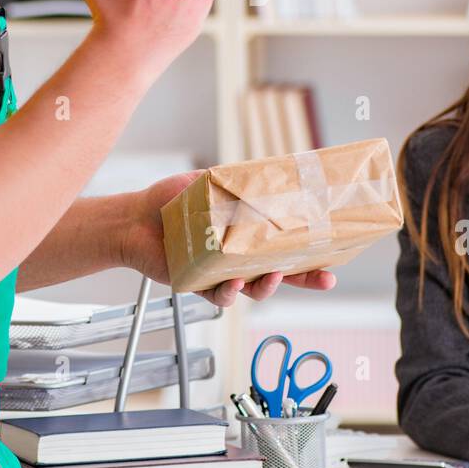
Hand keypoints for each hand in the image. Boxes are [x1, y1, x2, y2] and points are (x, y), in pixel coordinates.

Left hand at [125, 170, 337, 307]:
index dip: (310, 258)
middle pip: (280, 274)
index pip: (285, 248)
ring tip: (272, 276)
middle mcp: (238, 257)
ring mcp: (220, 273)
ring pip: (253, 289)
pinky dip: (228, 291)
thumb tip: (270, 172)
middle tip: (324, 278)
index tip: (334, 262)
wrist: (134, 216)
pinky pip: (219, 295)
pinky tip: (232, 283)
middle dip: (304, 279)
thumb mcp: (211, 182)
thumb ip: (240, 182)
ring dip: (268, 286)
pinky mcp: (198, 285)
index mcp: (247, 235)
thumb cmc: (171, 200)